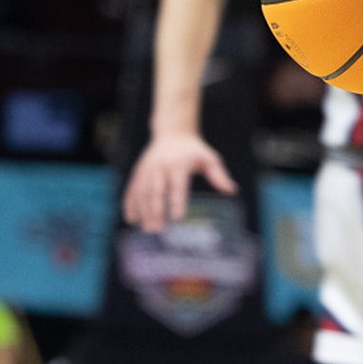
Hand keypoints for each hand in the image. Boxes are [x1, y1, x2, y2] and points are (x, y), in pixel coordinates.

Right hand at [122, 132, 236, 232]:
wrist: (172, 133)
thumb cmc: (194, 151)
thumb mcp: (209, 159)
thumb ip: (219, 175)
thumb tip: (232, 190)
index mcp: (179, 164)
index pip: (178, 186)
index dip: (178, 202)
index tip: (178, 218)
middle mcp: (160, 167)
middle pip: (157, 191)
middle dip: (156, 211)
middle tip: (158, 230)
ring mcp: (147, 169)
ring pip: (142, 192)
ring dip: (143, 212)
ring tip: (147, 229)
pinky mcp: (138, 172)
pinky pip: (132, 189)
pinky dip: (130, 204)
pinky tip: (131, 220)